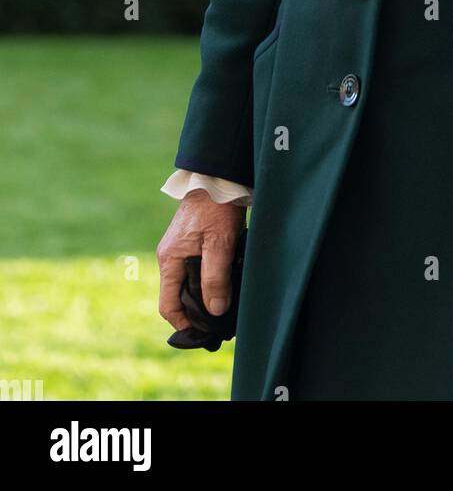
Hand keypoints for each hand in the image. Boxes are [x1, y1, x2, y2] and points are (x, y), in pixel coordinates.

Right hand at [156, 188, 244, 333]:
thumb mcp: (219, 244)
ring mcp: (180, 250)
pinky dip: (208, 283)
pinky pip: (195, 272)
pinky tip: (226, 288)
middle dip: (196, 314)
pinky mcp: (192, 244)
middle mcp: (171, 257)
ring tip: (226, 311)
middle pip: (178, 297)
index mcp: (170, 260)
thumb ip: (215, 278)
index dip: (183, 324)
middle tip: (221, 327)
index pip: (167, 305)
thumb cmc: (216, 208)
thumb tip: (215, 311)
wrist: (219, 178)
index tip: (204, 334)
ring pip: (188, 285)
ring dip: (204, 298)